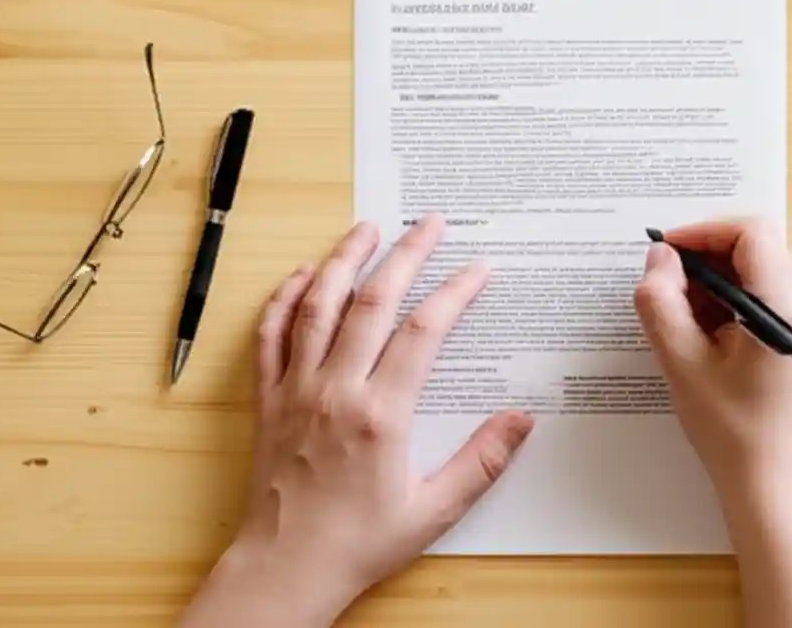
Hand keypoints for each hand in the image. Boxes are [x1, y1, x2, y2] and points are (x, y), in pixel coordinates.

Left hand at [180, 215, 534, 627]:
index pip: (423, 331)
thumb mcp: (434, 509)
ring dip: (344, 259)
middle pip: (372, 301)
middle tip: (428, 222)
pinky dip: (284, 299)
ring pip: (318, 305)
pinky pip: (270, 335)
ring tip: (367, 227)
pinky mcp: (268, 400)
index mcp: (381, 414)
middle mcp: (335, 389)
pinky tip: (302, 277)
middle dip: (405, 253)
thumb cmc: (358, 544)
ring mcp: (296, 389)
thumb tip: (522, 419)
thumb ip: (482, 461)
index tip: (477, 268)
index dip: (453, 292)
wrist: (286, 568)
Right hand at [634, 218, 791, 485]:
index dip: (702, 231)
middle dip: (703, 260)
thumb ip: (661, 300)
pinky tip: (702, 333)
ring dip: (712, 281)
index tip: (664, 253)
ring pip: (754, 268)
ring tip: (681, 319)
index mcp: (787, 303)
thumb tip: (659, 256)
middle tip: (664, 291)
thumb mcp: (681, 360)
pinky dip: (727, 299)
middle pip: (752, 247)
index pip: (750, 231)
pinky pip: (762, 291)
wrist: (768, 477)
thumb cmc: (727, 426)